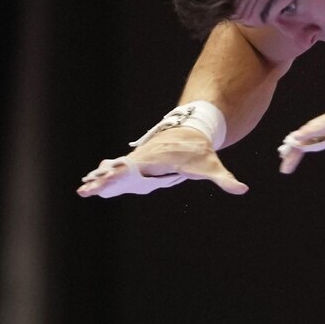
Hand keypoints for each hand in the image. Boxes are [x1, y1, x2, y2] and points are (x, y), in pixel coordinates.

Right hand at [77, 127, 248, 197]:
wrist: (190, 133)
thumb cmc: (199, 152)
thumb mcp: (211, 166)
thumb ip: (224, 178)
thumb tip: (242, 188)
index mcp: (156, 160)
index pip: (136, 168)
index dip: (121, 173)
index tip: (107, 177)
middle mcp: (143, 160)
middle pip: (119, 170)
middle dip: (102, 179)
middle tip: (85, 188)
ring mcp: (137, 162)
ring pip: (115, 171)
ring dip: (99, 180)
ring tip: (82, 190)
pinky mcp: (136, 166)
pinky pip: (117, 172)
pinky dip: (103, 178)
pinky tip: (90, 186)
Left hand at [277, 69, 324, 173]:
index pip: (324, 138)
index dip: (309, 146)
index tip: (295, 155)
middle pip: (314, 137)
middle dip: (298, 150)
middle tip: (284, 165)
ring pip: (315, 131)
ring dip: (301, 141)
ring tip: (285, 149)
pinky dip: (312, 131)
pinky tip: (299, 136)